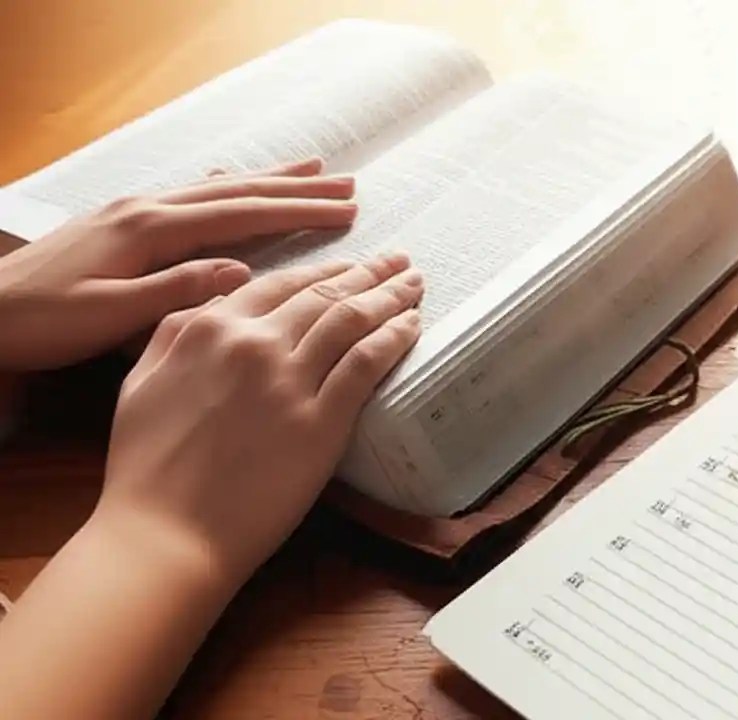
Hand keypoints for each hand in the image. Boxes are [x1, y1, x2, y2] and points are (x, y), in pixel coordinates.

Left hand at [0, 157, 356, 370]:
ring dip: (267, 180)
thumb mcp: (109, 315)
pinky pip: (190, 195)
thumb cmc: (41, 321)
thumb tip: (239, 269)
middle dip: (296, 189)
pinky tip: (234, 181)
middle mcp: (147, 209)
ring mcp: (133, 210)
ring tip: (312, 170)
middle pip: (237, 192)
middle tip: (348, 186)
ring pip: (216, 188)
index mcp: (150, 230)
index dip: (297, 212)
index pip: (240, 216)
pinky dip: (225, 186)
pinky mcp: (122, 221)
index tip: (346, 213)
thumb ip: (175, 290)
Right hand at [96, 254, 422, 586]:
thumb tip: (215, 301)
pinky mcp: (322, 422)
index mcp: (210, 328)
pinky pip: (366, 365)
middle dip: (370, 273)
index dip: (325, 270)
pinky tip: (411, 326)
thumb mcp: (141, 382)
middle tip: (399, 261)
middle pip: (327, 295)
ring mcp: (291, 381)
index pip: (282, 283)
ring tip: (414, 284)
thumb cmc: (145, 467)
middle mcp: (255, 344)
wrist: (166, 533)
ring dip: (390, 297)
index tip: (353, 264)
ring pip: (353, 320)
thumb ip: (175, 332)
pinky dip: (393, 339)